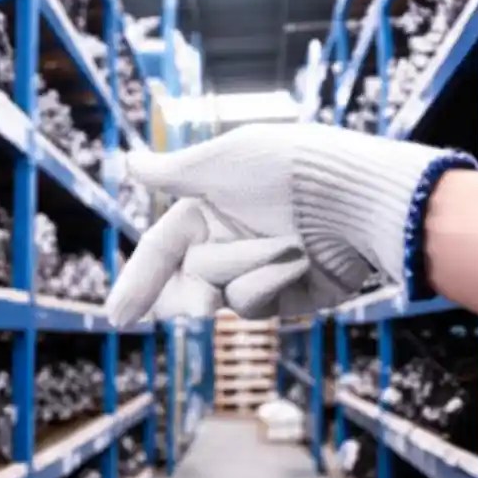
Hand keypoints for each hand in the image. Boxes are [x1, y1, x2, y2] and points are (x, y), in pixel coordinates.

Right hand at [104, 123, 475, 324]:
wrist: (359, 201)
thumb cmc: (289, 171)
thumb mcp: (222, 161)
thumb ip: (171, 172)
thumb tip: (129, 162)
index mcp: (211, 207)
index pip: (163, 248)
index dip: (138, 281)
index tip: (118, 315)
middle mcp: (233, 240)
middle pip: (185, 281)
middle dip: (190, 289)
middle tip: (197, 304)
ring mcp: (260, 272)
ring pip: (219, 294)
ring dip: (245, 267)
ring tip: (285, 245)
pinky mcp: (288, 298)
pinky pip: (255, 304)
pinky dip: (271, 281)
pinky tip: (298, 261)